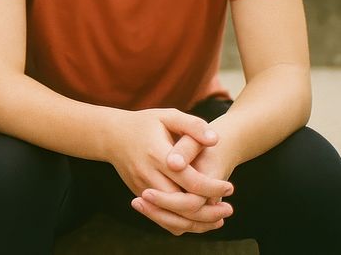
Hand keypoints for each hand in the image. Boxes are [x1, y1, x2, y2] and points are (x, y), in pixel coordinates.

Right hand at [108, 109, 231, 232]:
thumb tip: (215, 140)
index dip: (212, 187)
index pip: (190, 180)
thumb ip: (192, 125)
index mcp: (158, 154)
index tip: (229, 187)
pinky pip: (161, 217)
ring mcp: (142, 188)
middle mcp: (148, 175)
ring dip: (197, 223)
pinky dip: (181, 223)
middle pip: (181, 204)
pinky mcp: (139, 195)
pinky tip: (198, 220)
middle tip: (229, 209)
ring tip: (218, 219)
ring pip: (171, 216)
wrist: (111, 135)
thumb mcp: (168, 116)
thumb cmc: (144, 124)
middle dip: (208, 211)